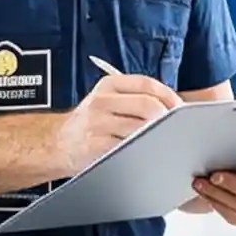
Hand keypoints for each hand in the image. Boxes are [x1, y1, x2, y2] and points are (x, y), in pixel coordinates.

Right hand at [56, 75, 181, 175]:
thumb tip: (173, 106)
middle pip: (146, 105)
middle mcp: (101, 101)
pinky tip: (146, 151)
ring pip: (140, 128)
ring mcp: (97, 124)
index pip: (146, 84)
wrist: (56, 144)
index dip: (168, 95)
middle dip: (166, 117)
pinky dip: (142, 150)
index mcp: (108, 85)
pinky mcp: (96, 146)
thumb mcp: (106, 100)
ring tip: (164, 140)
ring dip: (156, 135)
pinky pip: (128, 147)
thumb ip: (134, 98)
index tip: (179, 107)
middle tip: (176, 127)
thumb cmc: (90, 123)